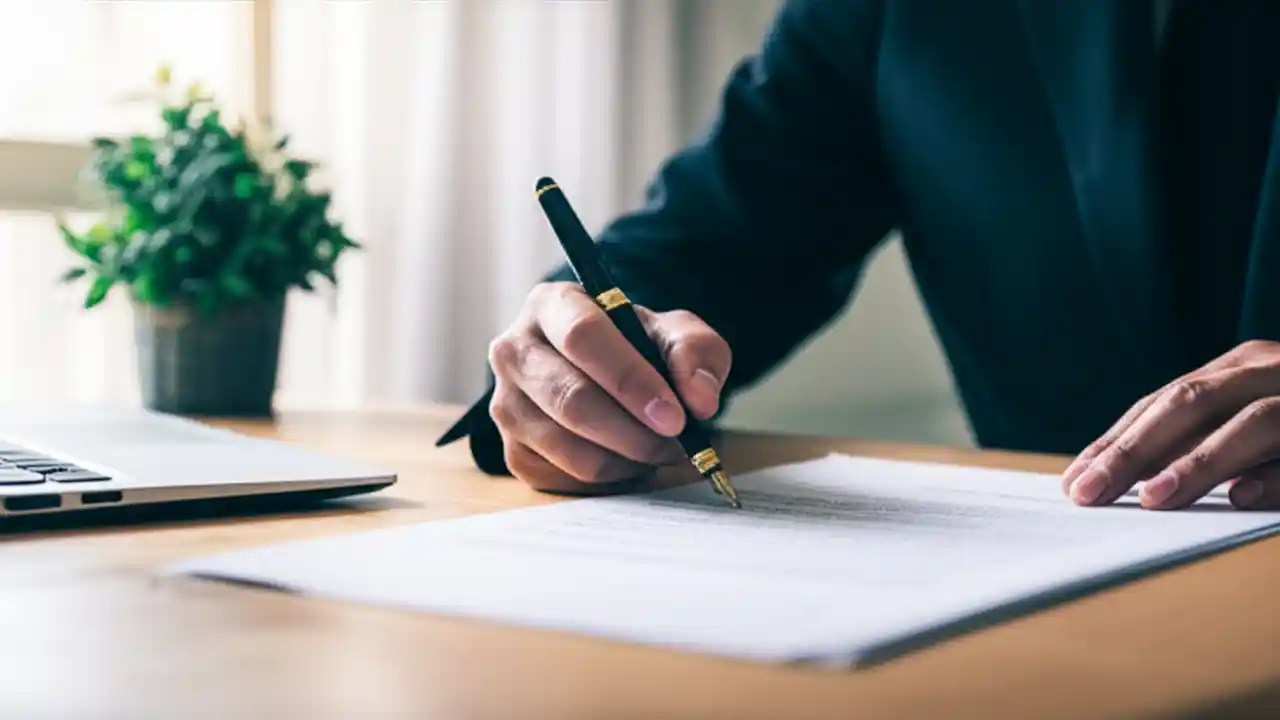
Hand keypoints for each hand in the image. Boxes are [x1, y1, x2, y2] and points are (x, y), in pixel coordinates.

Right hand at [487, 282, 730, 493]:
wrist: (602, 374)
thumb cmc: (636, 347)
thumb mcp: (674, 334)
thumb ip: (696, 353)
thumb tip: (699, 399)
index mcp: (552, 305)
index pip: (583, 337)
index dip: (630, 380)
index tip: (674, 416)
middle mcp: (515, 351)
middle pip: (571, 399)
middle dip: (634, 432)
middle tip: (676, 443)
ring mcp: (505, 404)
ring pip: (567, 447)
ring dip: (625, 459)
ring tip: (656, 449)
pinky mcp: (513, 450)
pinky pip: (563, 478)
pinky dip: (608, 479)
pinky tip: (627, 459)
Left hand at [1063, 340, 1279, 510]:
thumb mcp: (1255, 417)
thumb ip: (1207, 435)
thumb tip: (1133, 479)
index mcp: (1239, 368)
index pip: (1163, 402)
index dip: (1116, 441)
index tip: (1075, 480)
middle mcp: (1268, 370)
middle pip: (1190, 404)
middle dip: (1133, 451)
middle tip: (1089, 493)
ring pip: (1252, 422)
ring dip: (1197, 462)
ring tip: (1152, 498)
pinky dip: (1273, 478)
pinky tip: (1239, 498)